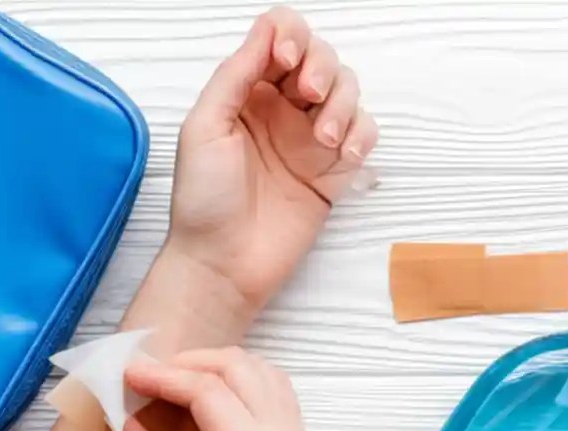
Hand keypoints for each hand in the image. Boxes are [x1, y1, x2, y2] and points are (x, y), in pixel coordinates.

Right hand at [116, 347, 313, 430]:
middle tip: (146, 380)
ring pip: (263, 374)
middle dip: (189, 364)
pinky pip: (274, 397)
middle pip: (240, 368)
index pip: (207, 390)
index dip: (162, 375)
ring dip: (217, 370)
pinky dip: (240, 387)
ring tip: (172, 391)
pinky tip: (205, 409)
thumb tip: (126, 420)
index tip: (126, 375)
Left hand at [166, 6, 378, 309]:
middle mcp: (280, 109)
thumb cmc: (203, 201)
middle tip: (308, 96)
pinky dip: (363, 135)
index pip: (278, 38)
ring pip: (347, 91)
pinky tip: (347, 154)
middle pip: (321, 58)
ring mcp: (309, 139)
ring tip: (326, 139)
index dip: (290, 38)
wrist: (223, 263)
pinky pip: (364, 134)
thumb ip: (236, 75)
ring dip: (344, 104)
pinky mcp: (332, 171)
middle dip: (321, 68)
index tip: (284, 62)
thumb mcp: (204, 128)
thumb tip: (267, 30)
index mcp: (246, 92)